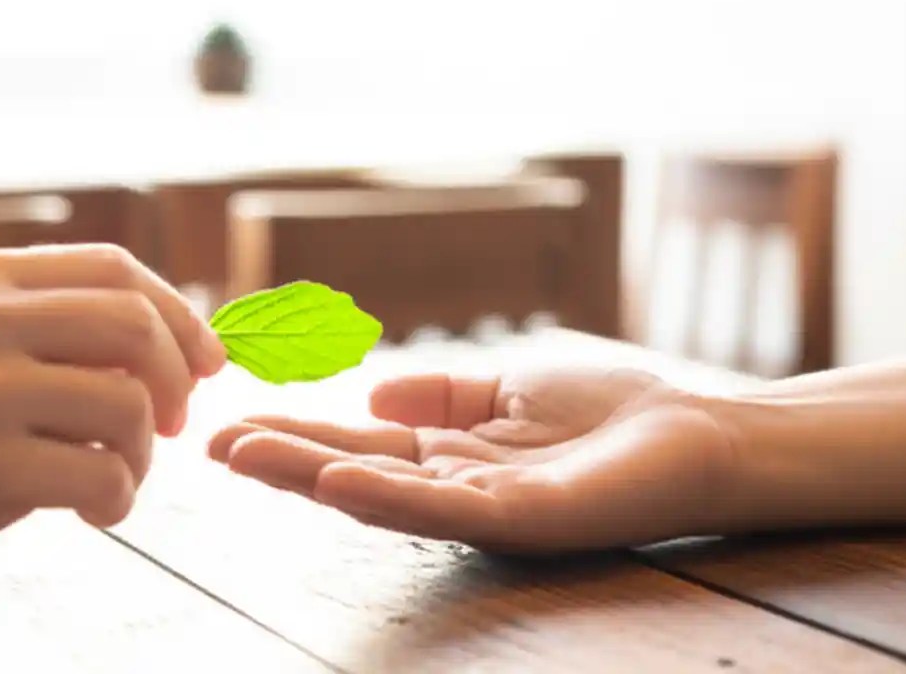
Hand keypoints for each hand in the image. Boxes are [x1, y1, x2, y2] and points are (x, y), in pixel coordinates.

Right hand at [0, 244, 223, 604]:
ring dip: (145, 451)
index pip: (115, 267)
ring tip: (118, 475)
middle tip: (172, 424)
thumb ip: (58, 337)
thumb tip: (180, 350)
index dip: (181, 314)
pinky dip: (120, 498)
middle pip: (134, 323)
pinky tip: (93, 510)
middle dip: (179, 377)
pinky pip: (104, 472)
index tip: (209, 360)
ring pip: (129, 401)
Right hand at [209, 367, 740, 552]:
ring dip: (310, 478)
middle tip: (209, 446)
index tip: (231, 421)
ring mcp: (482, 507)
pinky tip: (336, 480)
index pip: (356, 442)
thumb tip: (371, 389)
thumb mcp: (509, 385)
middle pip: (353, 470)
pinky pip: (443, 512)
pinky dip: (387, 498)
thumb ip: (441, 392)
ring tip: (246, 458)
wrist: (697, 433)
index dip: (296, 433)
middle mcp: (454, 485)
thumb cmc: (613, 411)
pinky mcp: (520, 519)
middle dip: (282, 459)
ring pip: (381, 495)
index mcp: (449, 452)